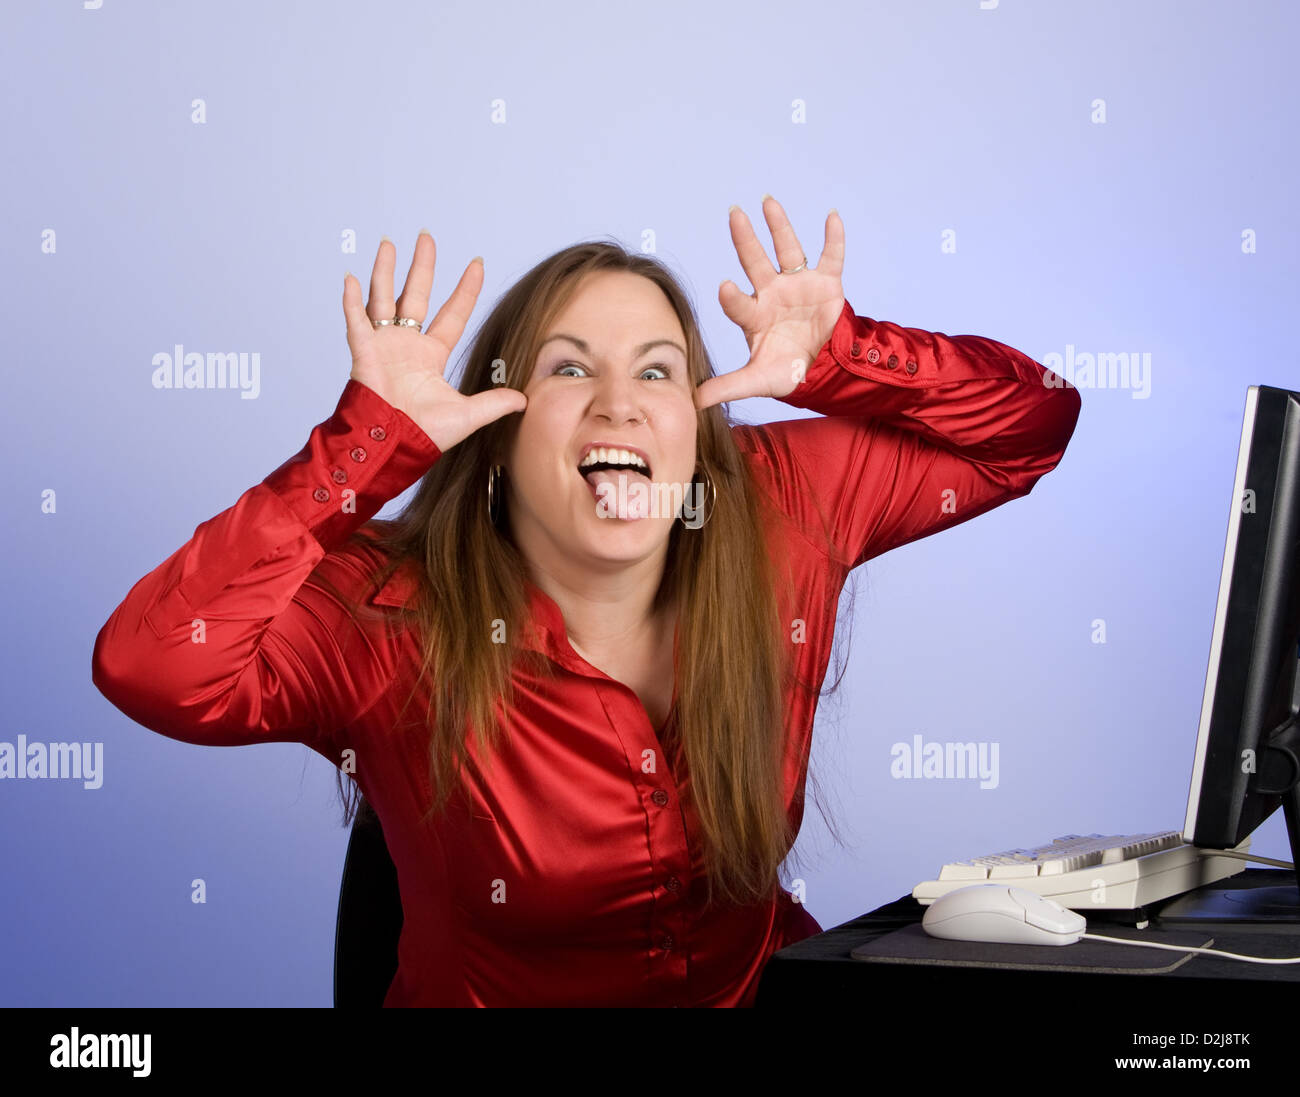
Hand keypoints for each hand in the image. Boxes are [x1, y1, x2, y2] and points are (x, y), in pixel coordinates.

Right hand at [343, 233, 526, 450]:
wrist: (392, 444)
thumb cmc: (424, 434)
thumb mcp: (468, 415)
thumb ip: (495, 403)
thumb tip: (525, 400)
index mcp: (431, 355)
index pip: (453, 313)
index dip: (465, 290)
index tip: (477, 264)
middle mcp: (408, 344)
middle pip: (416, 294)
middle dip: (422, 265)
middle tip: (427, 236)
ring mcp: (384, 345)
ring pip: (384, 297)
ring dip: (386, 271)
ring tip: (389, 243)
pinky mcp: (364, 351)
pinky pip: (356, 320)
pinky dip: (352, 300)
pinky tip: (352, 278)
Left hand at [694, 196, 845, 410]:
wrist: (821, 368)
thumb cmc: (784, 371)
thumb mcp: (757, 381)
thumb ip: (728, 387)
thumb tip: (694, 401)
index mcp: (754, 315)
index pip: (739, 303)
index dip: (732, 297)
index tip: (725, 287)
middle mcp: (772, 294)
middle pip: (755, 262)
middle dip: (744, 239)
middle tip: (733, 215)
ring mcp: (798, 285)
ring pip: (788, 250)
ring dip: (779, 226)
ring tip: (768, 202)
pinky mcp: (825, 283)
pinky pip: (831, 257)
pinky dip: (833, 238)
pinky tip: (831, 217)